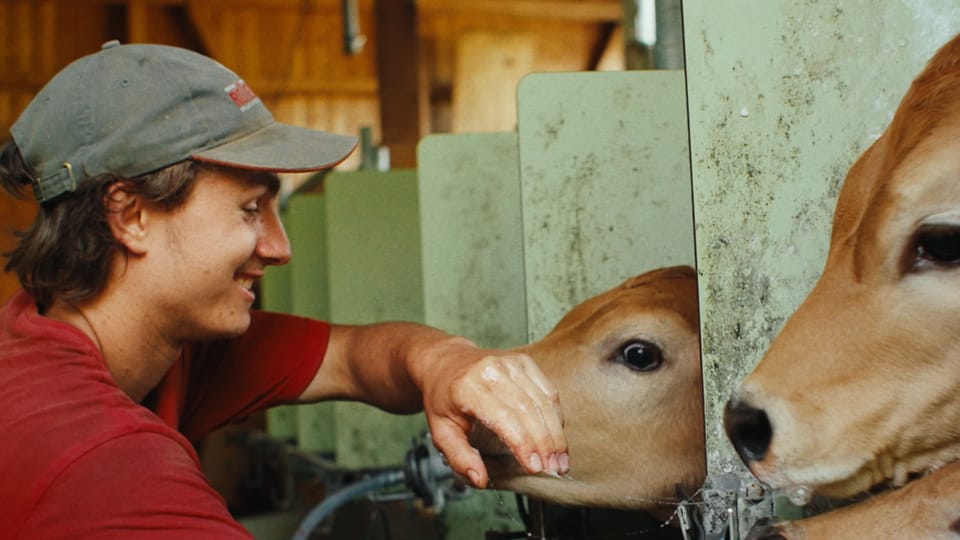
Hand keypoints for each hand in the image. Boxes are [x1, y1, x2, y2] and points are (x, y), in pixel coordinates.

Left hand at [414, 337, 567, 487]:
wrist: (446, 362)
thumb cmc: (443, 397)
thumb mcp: (440, 431)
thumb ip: (459, 457)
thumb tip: (480, 480)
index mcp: (468, 387)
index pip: (504, 417)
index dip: (524, 443)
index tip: (535, 467)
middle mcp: (492, 370)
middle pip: (529, 410)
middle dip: (545, 443)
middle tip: (554, 469)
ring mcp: (511, 363)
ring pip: (543, 401)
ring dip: (555, 433)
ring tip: (560, 459)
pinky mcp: (525, 362)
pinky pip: (548, 390)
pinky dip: (556, 415)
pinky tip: (556, 436)